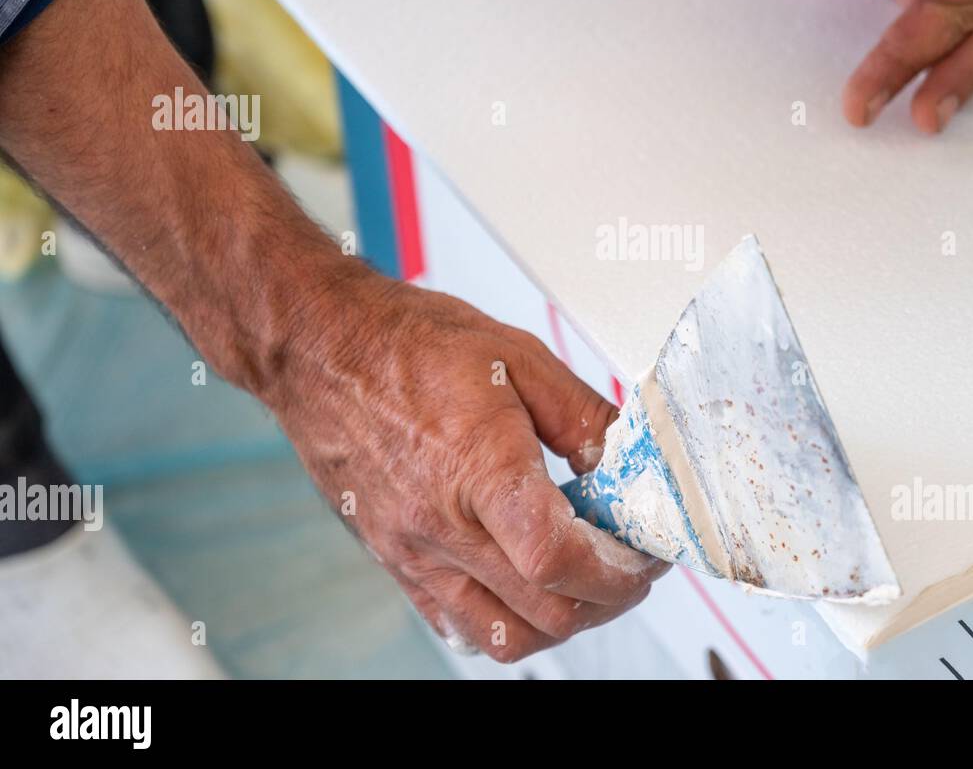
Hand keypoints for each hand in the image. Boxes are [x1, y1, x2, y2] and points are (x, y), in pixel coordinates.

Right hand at [266, 272, 666, 661]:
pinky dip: (505, 621)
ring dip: (560, 621)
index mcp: (477, 466)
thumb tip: (628, 460)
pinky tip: (525, 583)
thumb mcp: (518, 357)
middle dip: (605, 600)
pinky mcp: (395, 562)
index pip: (554, 559)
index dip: (615, 572)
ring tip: (582, 579)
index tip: (641, 556)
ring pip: (503, 636)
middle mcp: (440, 524)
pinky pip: (458, 625)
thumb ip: (584, 416)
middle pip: (544, 612)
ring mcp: (413, 552)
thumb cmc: (408, 346)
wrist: (321, 351)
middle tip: (627, 566)